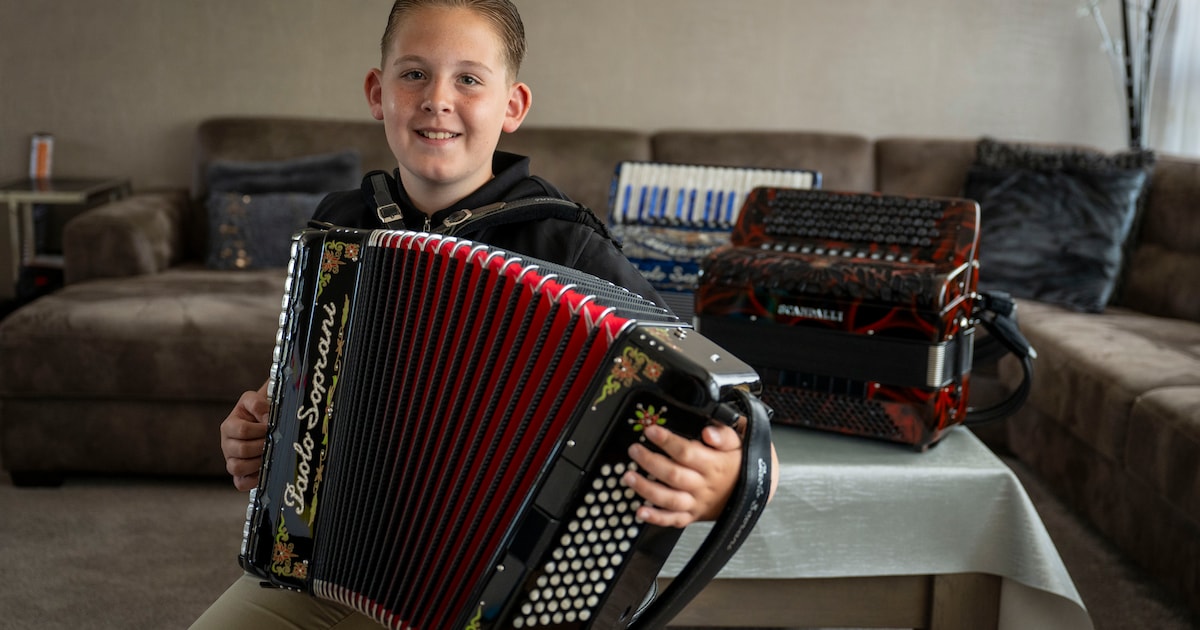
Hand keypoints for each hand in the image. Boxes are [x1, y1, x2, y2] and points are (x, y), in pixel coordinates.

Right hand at [221, 384, 269, 491]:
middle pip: (242, 450)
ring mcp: (231, 461)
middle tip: (274, 441)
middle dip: (262, 445)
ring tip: (270, 454)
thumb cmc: (258, 411)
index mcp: (229, 426)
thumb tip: (266, 419)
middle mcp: (227, 445)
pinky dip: (253, 479)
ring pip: (237, 468)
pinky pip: (240, 484)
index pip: (243, 431)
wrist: (262, 420)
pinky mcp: (238, 475)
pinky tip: (264, 469)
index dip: (261, 430)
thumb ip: (257, 404)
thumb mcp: (254, 400)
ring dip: (258, 462)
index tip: (272, 427)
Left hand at [621, 422, 742, 527]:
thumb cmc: (740, 463)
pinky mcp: (692, 515)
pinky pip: (673, 520)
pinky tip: (640, 511)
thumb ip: (724, 434)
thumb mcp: (739, 442)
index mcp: (714, 465)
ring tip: (628, 476)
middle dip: (649, 462)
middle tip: (634, 450)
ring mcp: (697, 503)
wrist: (753, 491)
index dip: (667, 441)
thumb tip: (709, 432)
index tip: (651, 431)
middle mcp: (703, 485)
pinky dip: (655, 518)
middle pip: (673, 475)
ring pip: (669, 499)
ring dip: (645, 489)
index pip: (686, 452)